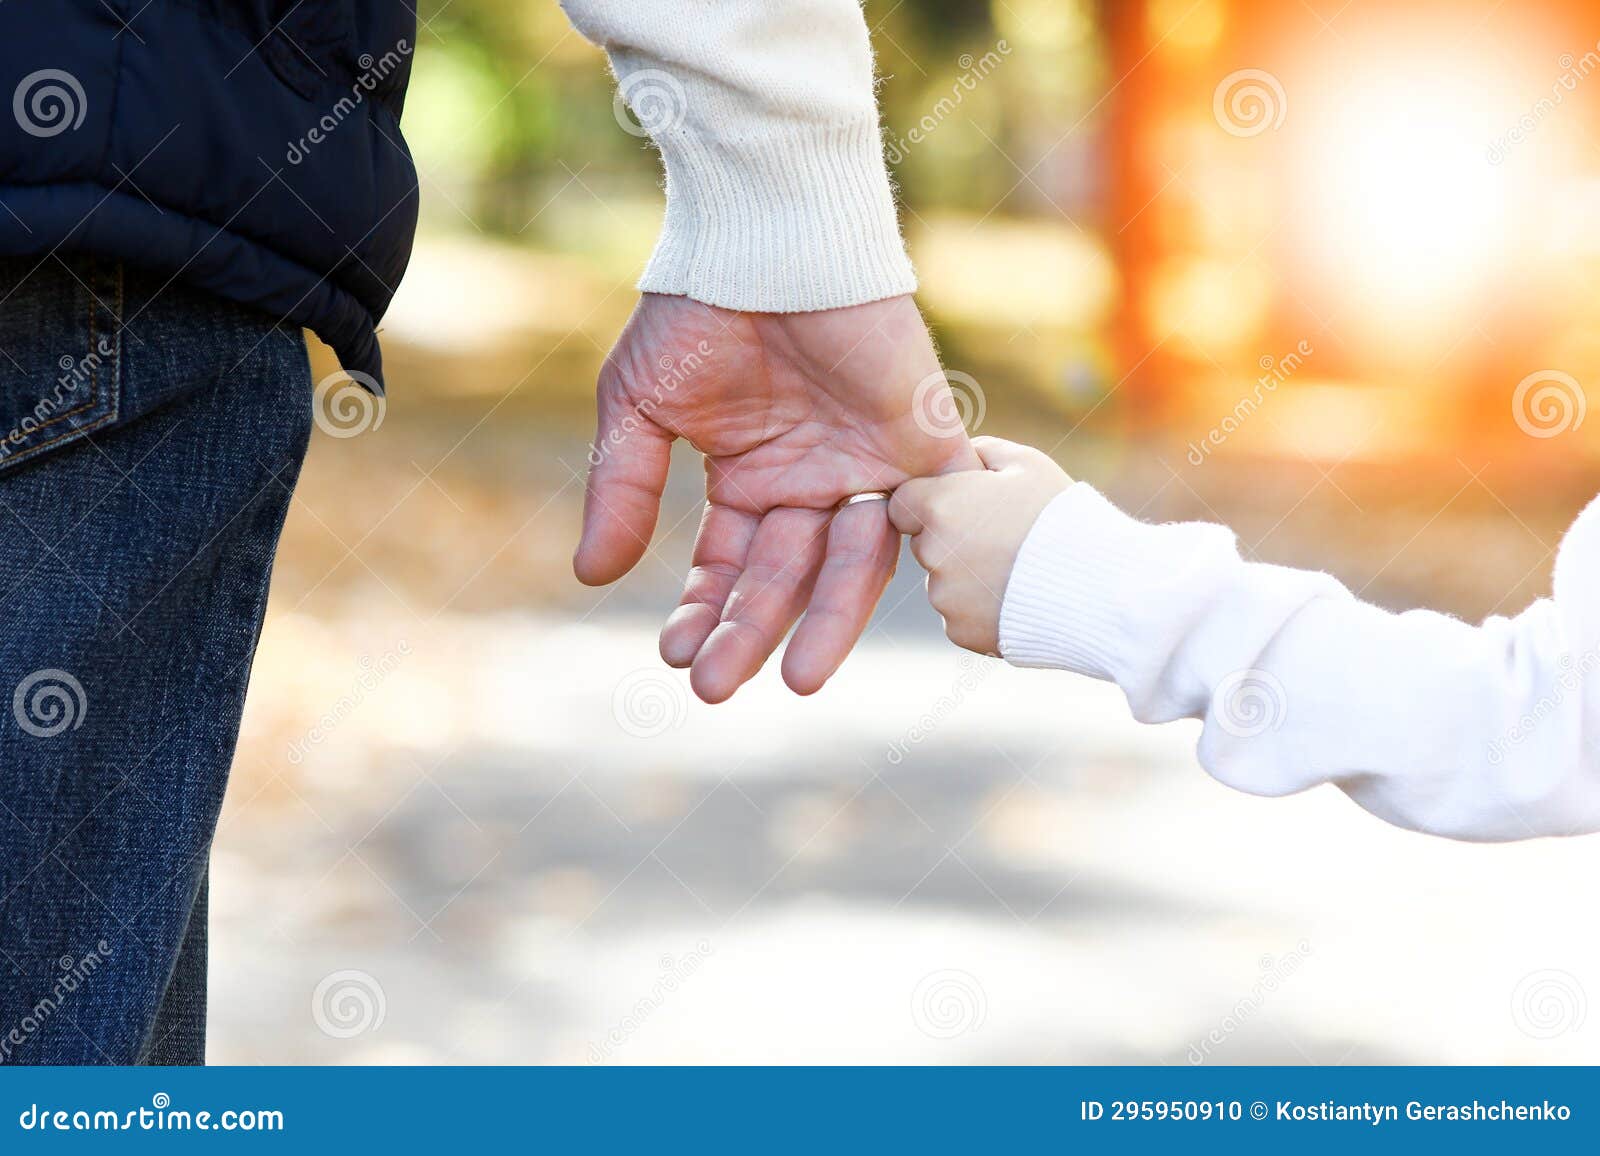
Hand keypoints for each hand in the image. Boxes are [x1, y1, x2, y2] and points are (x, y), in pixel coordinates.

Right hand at [575, 292, 980, 701]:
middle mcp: (810, 481)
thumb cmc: (700, 310)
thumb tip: (592, 577)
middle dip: (749, 632)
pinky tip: (885, 613)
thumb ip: (623, 490)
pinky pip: (934, 519)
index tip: (676, 656)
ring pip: (853, 564)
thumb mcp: (640, 406)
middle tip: (716, 689)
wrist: (770, 240)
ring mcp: (870, 466)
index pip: (730, 565)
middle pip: (786, 577)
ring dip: (825, 622)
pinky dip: (918, 565)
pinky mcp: (925, 444)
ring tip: (798, 680)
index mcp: (750, 476)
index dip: (705, 611)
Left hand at [888, 437, 1071, 653]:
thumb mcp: (1028, 464)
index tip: (964, 509)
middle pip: (925, 544)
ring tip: (1018, 572)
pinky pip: (961, 616)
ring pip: (944, 582)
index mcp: (940, 506)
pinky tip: (1018, 599)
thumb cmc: (1063, 517)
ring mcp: (943, 597)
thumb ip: (983, 453)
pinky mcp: (960, 631)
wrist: (1097, 588)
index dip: (931, 504)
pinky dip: (981, 610)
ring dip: (968, 578)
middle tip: (1001, 541)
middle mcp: (932, 553)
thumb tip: (964, 455)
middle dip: (953, 541)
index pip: (903, 504)